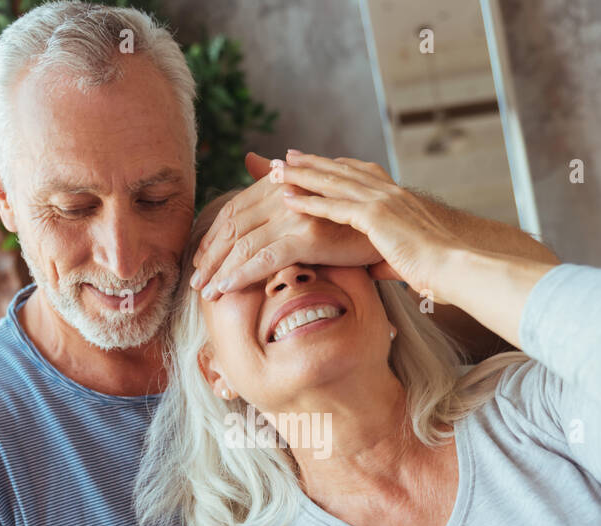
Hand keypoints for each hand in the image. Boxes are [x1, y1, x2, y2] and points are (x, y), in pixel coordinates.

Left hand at [191, 151, 394, 299]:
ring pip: (246, 241)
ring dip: (220, 269)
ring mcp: (301, 211)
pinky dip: (242, 274)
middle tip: (194, 280)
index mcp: (291, 184)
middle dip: (212, 255)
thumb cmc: (367, 228)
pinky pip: (267, 257)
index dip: (216, 235)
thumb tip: (251, 159)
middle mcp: (292, 192)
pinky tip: (226, 288)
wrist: (406, 239)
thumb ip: (286, 185)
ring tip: (205, 291)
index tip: (201, 259)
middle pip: (236, 224)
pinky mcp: (311, 234)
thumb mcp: (323, 203)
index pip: (239, 208)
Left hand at [276, 151, 466, 303]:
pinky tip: (288, 198)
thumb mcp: (405, 258)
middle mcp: (388, 191)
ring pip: (332, 182)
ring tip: (275, 171)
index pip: (358, 174)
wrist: (453, 268)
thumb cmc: (436, 269)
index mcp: (397, 197)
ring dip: (301, 175)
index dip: (332, 167)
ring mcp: (382, 200)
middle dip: (310, 163)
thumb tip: (374, 267)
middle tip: (284, 157)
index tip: (311, 162)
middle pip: (340, 171)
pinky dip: (309, 201)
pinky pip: (334, 206)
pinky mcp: (376, 216)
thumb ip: (385, 258)